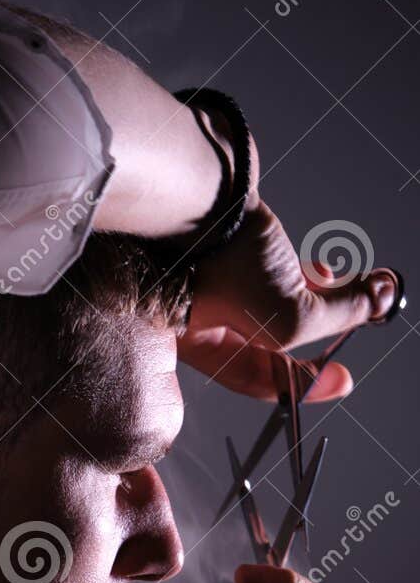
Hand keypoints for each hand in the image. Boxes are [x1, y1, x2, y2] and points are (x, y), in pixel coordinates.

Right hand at [178, 200, 399, 401]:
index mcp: (204, 350)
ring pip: (283, 304)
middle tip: (357, 320)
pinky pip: (281, 276)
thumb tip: (377, 303)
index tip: (342, 378)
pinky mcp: (242, 255)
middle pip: (276, 342)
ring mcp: (226, 286)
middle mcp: (211, 322)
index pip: (261, 379)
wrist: (205, 200)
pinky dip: (308, 275)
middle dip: (320, 332)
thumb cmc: (220, 264)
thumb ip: (337, 317)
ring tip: (351, 289)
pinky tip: (325, 271)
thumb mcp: (288, 317)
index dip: (307, 382)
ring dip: (322, 298)